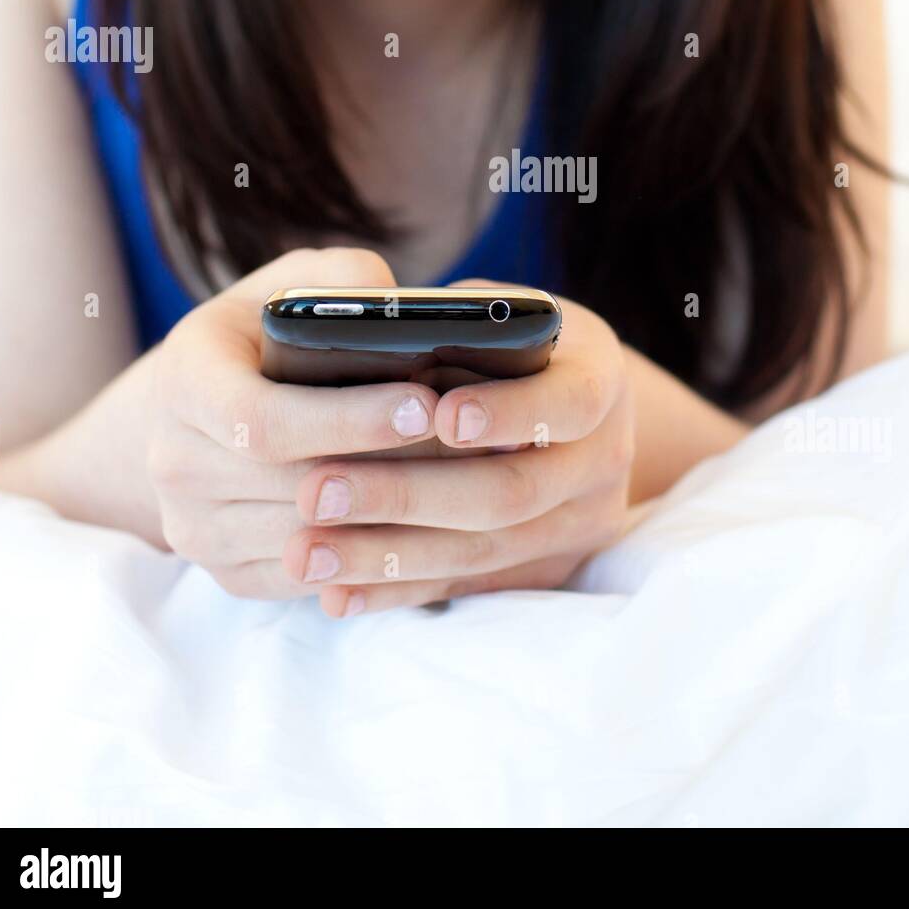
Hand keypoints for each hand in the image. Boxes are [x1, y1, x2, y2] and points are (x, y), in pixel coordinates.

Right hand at [146, 248, 442, 598]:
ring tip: (468, 483)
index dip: (347, 419)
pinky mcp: (225, 572)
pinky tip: (432, 523)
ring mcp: (193, 527)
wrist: (201, 406)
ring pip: (308, 540)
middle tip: (472, 448)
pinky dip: (373, 558)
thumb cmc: (265, 331)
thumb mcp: (292, 283)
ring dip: (393, 518)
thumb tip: (398, 308)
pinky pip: (310, 580)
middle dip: (390, 468)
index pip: (260, 419)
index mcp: (184, 380)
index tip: (425, 404)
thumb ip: (342, 282)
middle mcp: (173, 461)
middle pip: (293, 486)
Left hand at [286, 280, 635, 617]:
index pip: (570, 401)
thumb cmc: (504, 341)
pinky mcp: (545, 570)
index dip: (508, 412)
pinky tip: (334, 592)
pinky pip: (466, 586)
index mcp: (600, 376)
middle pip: (511, 491)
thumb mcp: (495, 315)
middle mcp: (604, 458)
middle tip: (316, 491)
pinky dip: (397, 591)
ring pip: (482, 551)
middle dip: (406, 494)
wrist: (567, 409)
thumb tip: (372, 344)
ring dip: (386, 556)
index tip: (440, 415)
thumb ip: (454, 328)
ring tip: (304, 552)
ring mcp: (580, 523)